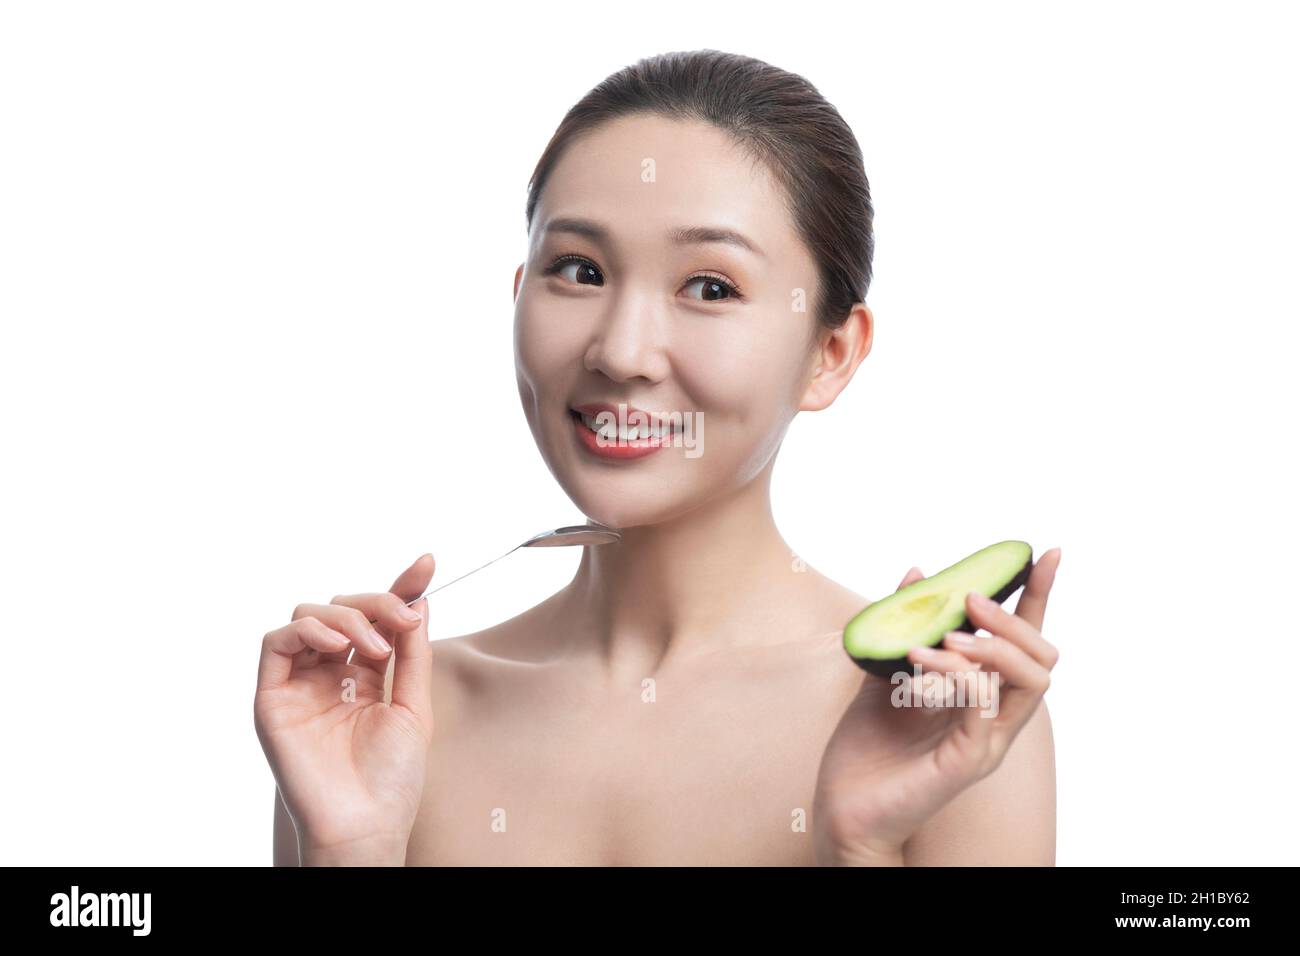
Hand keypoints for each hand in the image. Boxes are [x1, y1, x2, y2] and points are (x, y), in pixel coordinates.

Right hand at [253, 553, 435, 864]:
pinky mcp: (272, 698)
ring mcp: (300, 684)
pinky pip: (276, 643)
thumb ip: (414, 653)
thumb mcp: (415, 705)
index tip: (427, 564)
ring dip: (346, 616)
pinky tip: (338, 647)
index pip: (378, 618)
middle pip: (344, 608)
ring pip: (309, 615)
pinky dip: (307, 631)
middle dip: (376, 603)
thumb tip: (419, 600)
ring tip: (372, 647)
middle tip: (403, 621)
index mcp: (365, 675)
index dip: (400, 586)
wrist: (367, 823)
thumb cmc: (392, 778)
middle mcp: (330, 674)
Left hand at [813, 548, 1061, 865]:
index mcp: (982, 695)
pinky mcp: (968, 761)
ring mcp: (986, 741)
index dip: (1038, 596)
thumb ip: (905, 627)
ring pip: (1029, 683)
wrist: (842, 807)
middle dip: (1014, 618)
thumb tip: (917, 573)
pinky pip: (985, 707)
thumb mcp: (883, 673)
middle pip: (1042, 658)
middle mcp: (994, 718)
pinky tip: (925, 659)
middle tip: (970, 598)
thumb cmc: (866, 748)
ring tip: (948, 635)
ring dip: (992, 646)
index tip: (1044, 552)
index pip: (1025, 641)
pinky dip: (961, 675)